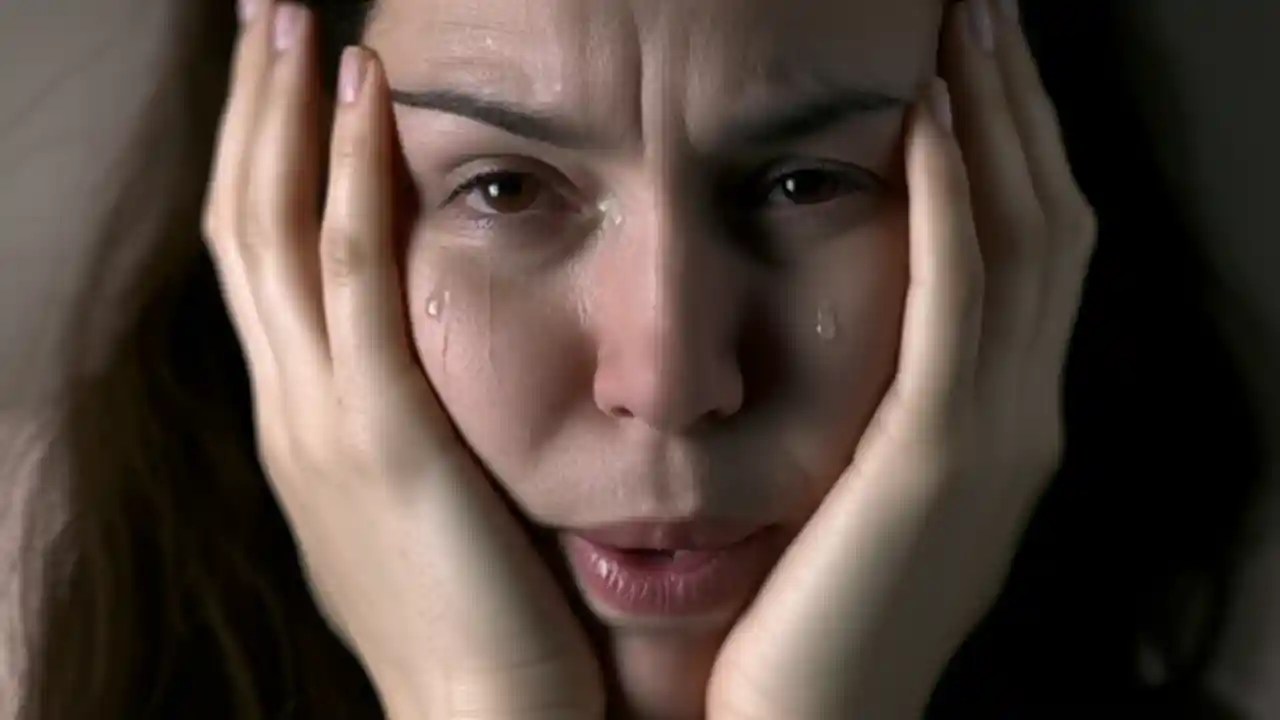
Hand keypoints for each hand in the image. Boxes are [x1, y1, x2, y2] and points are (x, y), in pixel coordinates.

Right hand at [200, 4, 603, 717]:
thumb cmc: (475, 620)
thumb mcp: (416, 509)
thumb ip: (404, 435)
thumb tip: (427, 380)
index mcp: (304, 425)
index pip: (263, 265)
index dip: (263, 164)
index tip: (288, 85)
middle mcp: (291, 410)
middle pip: (243, 226)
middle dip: (250, 113)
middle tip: (265, 15)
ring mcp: (321, 420)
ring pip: (274, 228)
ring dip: (282, 111)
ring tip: (295, 18)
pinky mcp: (381, 434)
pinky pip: (352, 272)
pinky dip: (348, 173)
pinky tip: (366, 95)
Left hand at [705, 2, 1096, 717]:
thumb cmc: (811, 617)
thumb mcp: (863, 496)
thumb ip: (881, 412)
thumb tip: (845, 334)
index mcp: (998, 424)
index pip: (1026, 251)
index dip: (1013, 146)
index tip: (971, 63)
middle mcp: (1022, 419)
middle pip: (1046, 221)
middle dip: (1020, 105)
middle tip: (986, 10)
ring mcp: (996, 438)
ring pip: (1022, 238)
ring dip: (997, 120)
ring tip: (969, 24)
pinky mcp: (939, 459)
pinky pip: (959, 298)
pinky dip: (955, 198)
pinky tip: (929, 118)